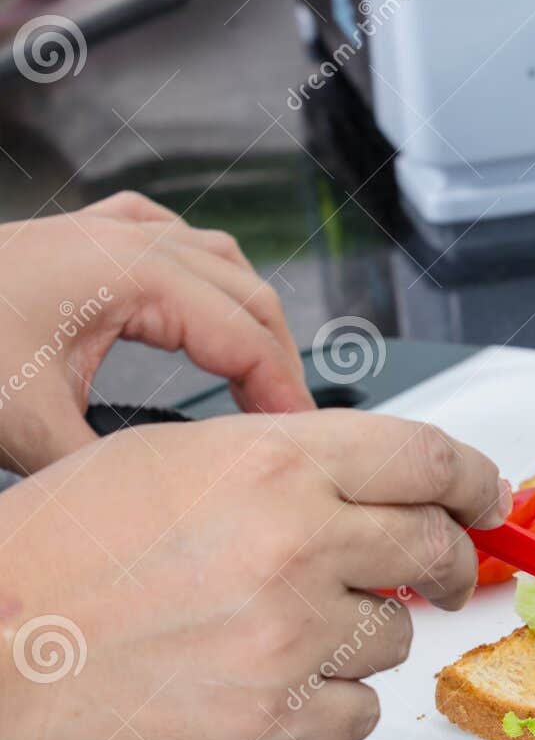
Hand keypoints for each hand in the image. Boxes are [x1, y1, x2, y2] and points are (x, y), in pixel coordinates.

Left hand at [0, 192, 314, 474]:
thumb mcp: (28, 431)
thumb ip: (113, 472)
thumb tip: (166, 509)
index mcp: (132, 275)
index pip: (246, 337)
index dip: (284, 393)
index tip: (302, 439)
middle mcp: (128, 240)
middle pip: (249, 295)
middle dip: (280, 360)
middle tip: (290, 422)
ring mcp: (101, 230)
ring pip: (217, 259)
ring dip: (247, 314)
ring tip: (258, 372)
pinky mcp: (75, 236)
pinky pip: (167, 236)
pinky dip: (200, 271)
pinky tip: (197, 297)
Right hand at [0, 410, 511, 739]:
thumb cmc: (68, 542)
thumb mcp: (184, 452)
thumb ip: (297, 460)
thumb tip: (385, 486)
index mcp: (278, 465)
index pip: (432, 461)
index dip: (478, 481)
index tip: (489, 500)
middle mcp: (297, 546)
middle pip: (436, 550)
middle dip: (450, 562)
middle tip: (440, 573)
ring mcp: (288, 639)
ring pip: (400, 638)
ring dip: (371, 632)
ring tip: (293, 624)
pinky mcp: (270, 719)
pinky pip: (362, 713)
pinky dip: (338, 700)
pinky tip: (285, 678)